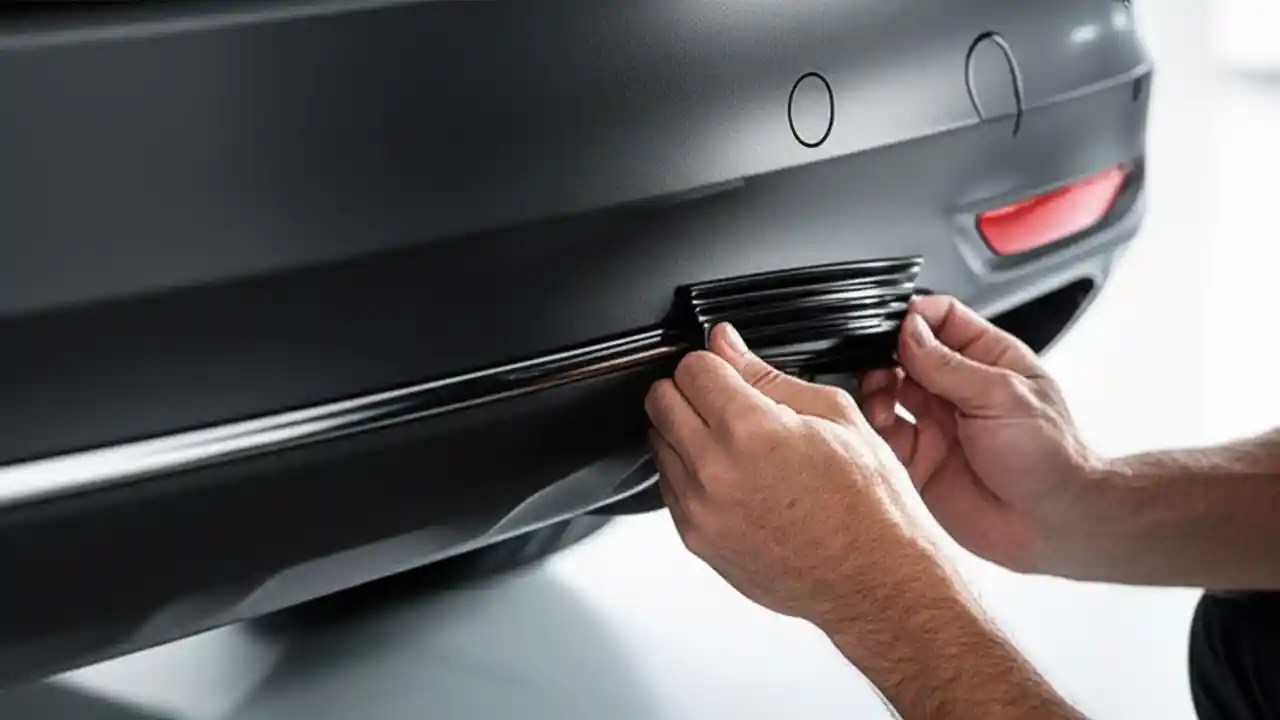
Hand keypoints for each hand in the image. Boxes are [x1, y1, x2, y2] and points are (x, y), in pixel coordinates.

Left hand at [644, 324, 947, 630]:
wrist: (875, 578)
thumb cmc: (868, 503)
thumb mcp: (834, 415)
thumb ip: (767, 376)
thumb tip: (726, 343)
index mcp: (749, 430)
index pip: (691, 367)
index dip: (713, 363)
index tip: (729, 373)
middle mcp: (714, 470)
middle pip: (660, 401)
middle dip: (689, 392)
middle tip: (727, 403)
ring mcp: (699, 510)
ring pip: (658, 443)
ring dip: (685, 434)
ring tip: (738, 448)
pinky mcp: (696, 540)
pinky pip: (669, 488)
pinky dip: (691, 475)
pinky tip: (735, 480)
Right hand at [860, 296, 1103, 574]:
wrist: (1051, 525)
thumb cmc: (1049, 459)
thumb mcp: (1001, 396)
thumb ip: (949, 365)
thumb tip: (909, 330)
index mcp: (988, 360)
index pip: (942, 318)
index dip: (916, 316)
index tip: (897, 325)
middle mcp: (958, 388)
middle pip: (906, 353)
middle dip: (885, 354)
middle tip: (880, 366)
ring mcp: (937, 422)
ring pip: (888, 390)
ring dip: (876, 389)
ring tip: (882, 402)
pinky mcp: (920, 459)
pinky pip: (883, 435)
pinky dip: (871, 427)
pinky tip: (879, 426)